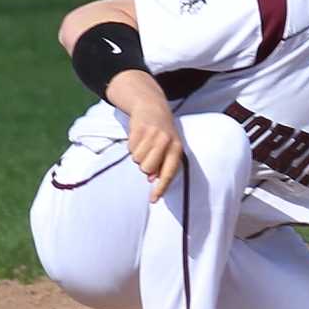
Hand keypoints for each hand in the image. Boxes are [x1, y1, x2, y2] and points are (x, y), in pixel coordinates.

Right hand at [112, 76, 185, 203]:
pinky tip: (139, 136)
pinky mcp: (140, 129)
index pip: (169, 173)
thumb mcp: (169, 149)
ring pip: (137, 159)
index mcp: (177, 150)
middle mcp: (167, 142)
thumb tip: (152, 178)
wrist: (152, 108)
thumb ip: (163, 165)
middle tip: (148, 155)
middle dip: (144, 165)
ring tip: (145, 143)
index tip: (153, 200)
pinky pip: (130, 147)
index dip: (161, 188)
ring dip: (138, 154)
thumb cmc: (162, 134)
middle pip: (147, 169)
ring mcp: (153, 134)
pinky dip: (132, 145)